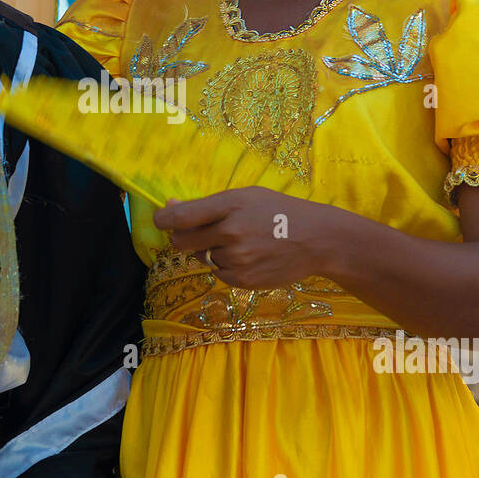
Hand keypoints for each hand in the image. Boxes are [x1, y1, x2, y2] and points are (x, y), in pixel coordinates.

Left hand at [154, 187, 346, 289]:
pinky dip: (225, 266)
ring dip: (212, 251)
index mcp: (230, 205)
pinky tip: (248, 257)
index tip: (161, 221)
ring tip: (241, 243)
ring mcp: (237, 259)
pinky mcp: (243, 281)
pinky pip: (218, 273)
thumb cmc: (279, 211)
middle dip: (183, 237)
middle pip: (182, 241)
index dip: (163, 220)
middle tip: (201, 232)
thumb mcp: (245, 197)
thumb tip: (169, 208)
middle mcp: (231, 233)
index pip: (181, 217)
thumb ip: (206, 205)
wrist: (317, 240)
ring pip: (202, 257)